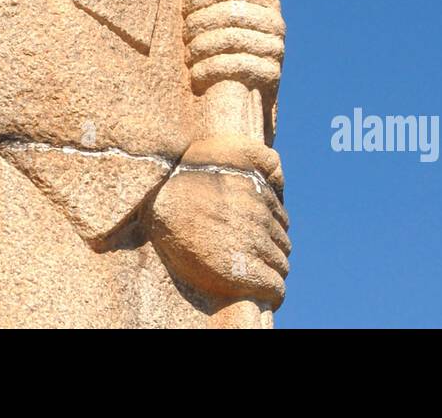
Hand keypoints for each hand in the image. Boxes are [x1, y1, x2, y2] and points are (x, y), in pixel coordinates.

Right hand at [149, 134, 289, 306]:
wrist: (158, 203)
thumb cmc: (187, 175)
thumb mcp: (229, 150)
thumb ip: (262, 158)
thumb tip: (283, 179)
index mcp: (260, 194)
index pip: (281, 221)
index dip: (267, 229)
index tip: (248, 233)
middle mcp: (260, 217)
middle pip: (283, 244)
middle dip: (269, 249)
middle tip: (243, 253)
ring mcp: (254, 244)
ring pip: (281, 265)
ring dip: (268, 268)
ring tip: (245, 269)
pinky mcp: (244, 273)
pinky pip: (275, 287)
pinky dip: (270, 290)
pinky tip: (255, 286)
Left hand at [182, 0, 284, 123]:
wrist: (248, 87)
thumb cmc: (228, 45)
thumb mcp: (219, 16)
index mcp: (266, 0)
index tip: (185, 9)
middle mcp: (276, 22)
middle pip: (228, 13)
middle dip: (199, 24)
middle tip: (184, 36)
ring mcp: (276, 48)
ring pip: (230, 39)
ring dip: (201, 48)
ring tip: (189, 55)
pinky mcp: (271, 73)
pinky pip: (234, 66)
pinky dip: (209, 69)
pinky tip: (196, 74)